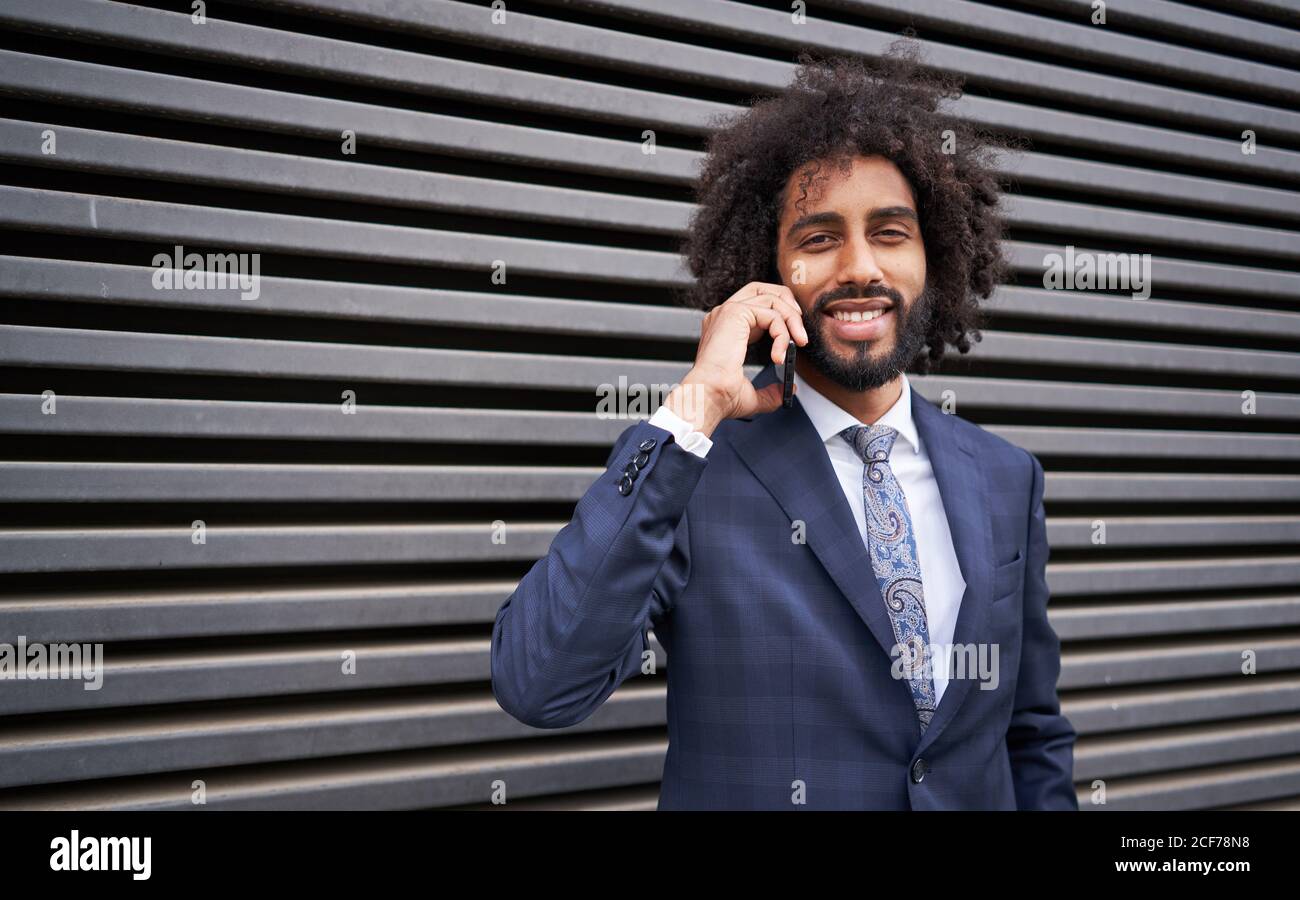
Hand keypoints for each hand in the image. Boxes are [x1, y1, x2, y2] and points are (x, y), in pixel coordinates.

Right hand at [663, 282, 808, 437]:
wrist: (709, 397)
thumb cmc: (720, 396)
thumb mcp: (752, 395)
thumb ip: (770, 391)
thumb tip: (787, 391)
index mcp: (726, 328)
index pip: (757, 304)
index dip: (781, 314)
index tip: (794, 338)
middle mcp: (724, 315)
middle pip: (763, 288)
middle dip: (788, 303)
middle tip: (800, 330)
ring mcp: (728, 311)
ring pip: (772, 298)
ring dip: (792, 320)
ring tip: (798, 343)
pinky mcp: (734, 313)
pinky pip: (771, 313)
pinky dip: (782, 333)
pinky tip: (779, 355)